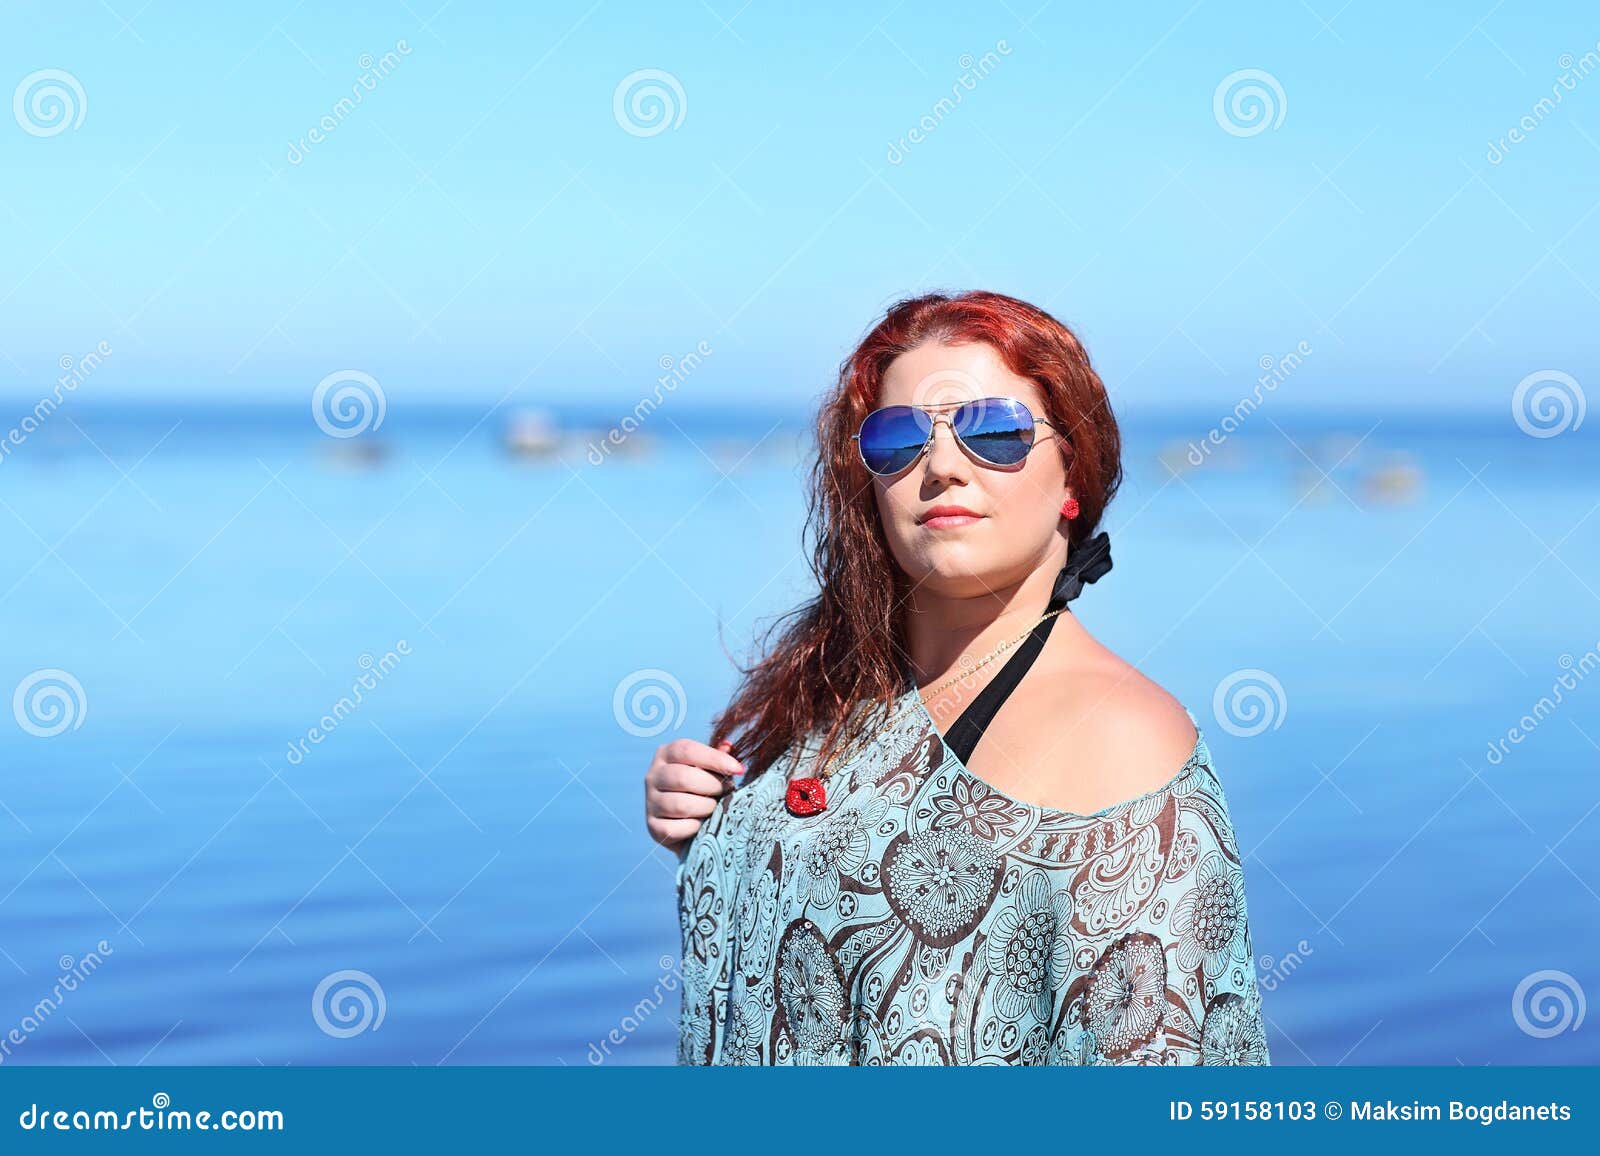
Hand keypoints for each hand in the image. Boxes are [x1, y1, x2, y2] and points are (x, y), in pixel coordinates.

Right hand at [645, 737, 743, 852]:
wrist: (688, 823)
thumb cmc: (702, 788)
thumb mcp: (709, 768)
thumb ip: (717, 756)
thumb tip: (727, 746)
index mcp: (666, 754)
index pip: (687, 750)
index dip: (715, 759)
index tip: (738, 770)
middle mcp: (653, 775)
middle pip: (683, 777)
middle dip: (712, 786)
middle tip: (725, 792)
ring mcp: (650, 802)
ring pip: (681, 805)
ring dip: (705, 808)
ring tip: (714, 808)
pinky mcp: (653, 827)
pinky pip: (675, 828)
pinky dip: (694, 828)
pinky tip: (701, 825)